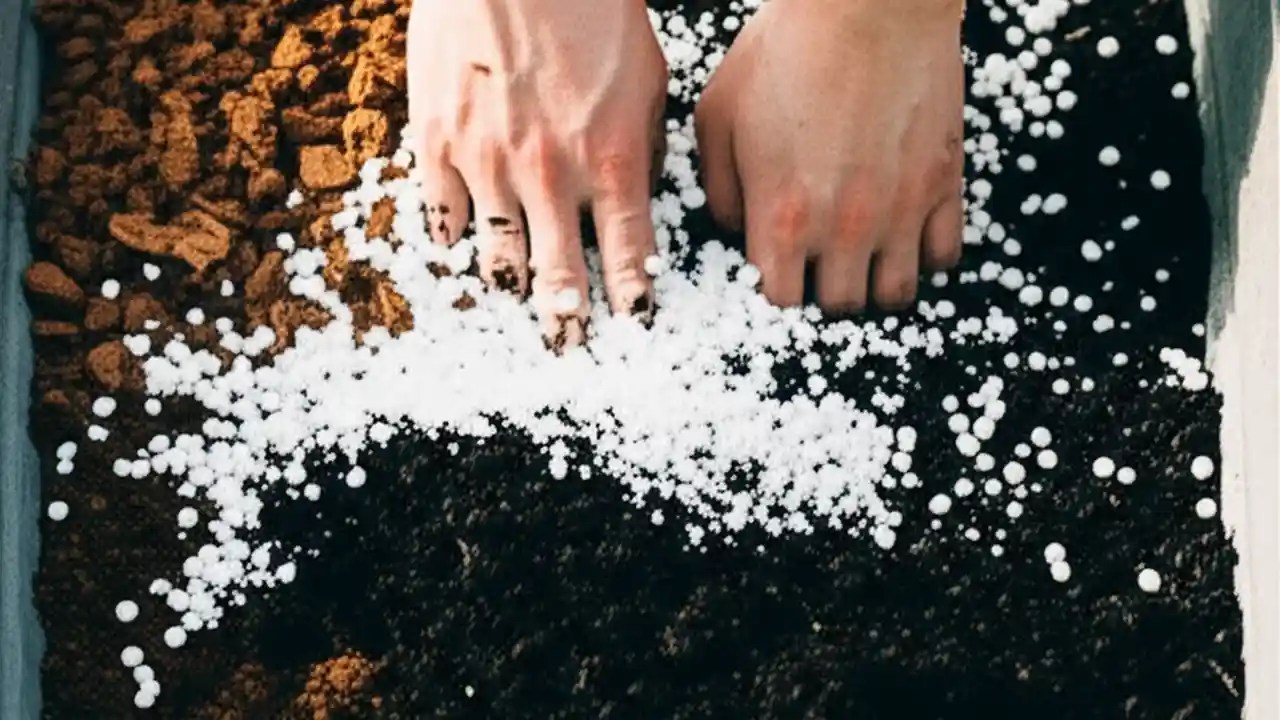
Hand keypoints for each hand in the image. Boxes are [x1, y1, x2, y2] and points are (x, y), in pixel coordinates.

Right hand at [408, 0, 667, 346]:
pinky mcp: (437, 143)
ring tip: (518, 305)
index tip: (633, 328)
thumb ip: (641, 148)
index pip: (629, 257)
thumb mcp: (646, 78)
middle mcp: (551, 175)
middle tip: (568, 346)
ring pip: (498, 261)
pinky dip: (456, 241)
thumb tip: (636, 199)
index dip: (633, 303)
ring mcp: (488, 163)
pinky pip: (443, 218)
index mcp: (611, 160)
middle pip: (561, 278)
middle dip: (568, 322)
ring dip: (513, 290)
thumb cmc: (589, 8)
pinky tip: (463, 251)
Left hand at [695, 0, 965, 311]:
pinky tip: (905, 233)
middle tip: (819, 265)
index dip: (776, 292)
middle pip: (839, 306)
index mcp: (783, 217)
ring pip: (895, 295)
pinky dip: (925, 256)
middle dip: (823, 292)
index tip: (777, 274)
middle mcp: (844, 228)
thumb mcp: (719, 116)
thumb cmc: (787, 48)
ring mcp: (900, 211)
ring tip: (862, 258)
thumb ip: (720, 188)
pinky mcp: (944, 185)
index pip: (779, 302)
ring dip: (875, 284)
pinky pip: (944, 255)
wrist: (868, 2)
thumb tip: (736, 230)